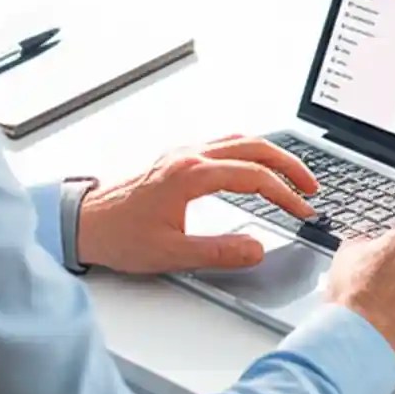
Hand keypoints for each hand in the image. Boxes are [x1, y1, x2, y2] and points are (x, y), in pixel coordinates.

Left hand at [77, 136, 317, 273]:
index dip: (284, 194)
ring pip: (240, 140)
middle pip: (254, 146)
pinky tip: (256, 167)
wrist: (83, 223)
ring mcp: (183, 153)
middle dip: (289, 165)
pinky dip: (251, 153)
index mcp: (190, 175)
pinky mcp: (178, 159)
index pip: (253, 176)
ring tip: (293, 176)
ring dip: (272, 155)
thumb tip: (256, 249)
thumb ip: (218, 252)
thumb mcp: (171, 253)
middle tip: (311, 187)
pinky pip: (225, 144)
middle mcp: (189, 156)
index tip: (301, 211)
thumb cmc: (119, 235)